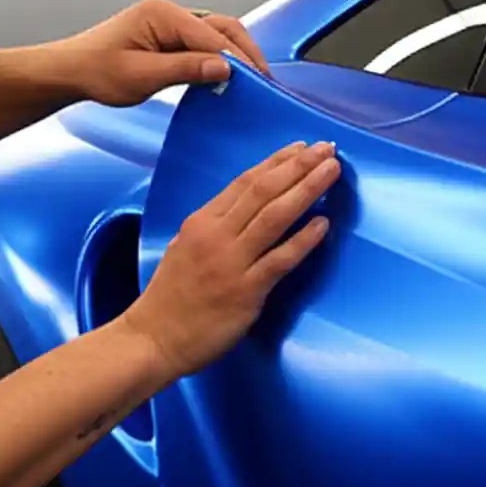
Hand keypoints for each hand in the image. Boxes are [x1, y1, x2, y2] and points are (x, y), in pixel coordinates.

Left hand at [50, 0, 270, 106]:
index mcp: (162, 14)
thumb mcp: (141, 76)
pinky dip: (222, 59)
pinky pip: (205, 44)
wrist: (70, 72)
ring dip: (237, 56)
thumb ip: (185, 69)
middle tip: (266, 81)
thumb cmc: (96, 71)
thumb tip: (224, 68)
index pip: (213, 36)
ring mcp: (171, 24)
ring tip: (254, 80)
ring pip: (218, 35)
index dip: (239, 60)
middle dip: (246, 53)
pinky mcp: (171, 37)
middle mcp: (170, 13)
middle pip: (223, 29)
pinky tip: (231, 77)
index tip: (258, 81)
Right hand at [120, 140, 340, 382]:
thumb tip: (247, 209)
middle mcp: (217, 235)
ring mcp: (232, 262)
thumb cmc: (171, 296)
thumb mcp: (185, 247)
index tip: (303, 147)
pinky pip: (280, 259)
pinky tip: (324, 224)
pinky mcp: (246, 291)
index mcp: (202, 221)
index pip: (245, 182)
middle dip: (299, 166)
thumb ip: (216, 226)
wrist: (153, 339)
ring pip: (275, 216)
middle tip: (328, 148)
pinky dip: (303, 239)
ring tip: (332, 171)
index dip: (277, 162)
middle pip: (264, 190)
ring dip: (307, 189)